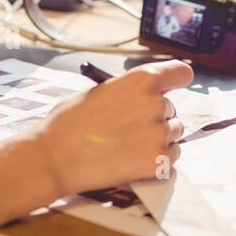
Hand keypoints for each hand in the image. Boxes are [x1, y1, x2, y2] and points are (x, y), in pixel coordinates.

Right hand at [31, 60, 191, 195]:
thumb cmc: (68, 123)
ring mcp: (159, 134)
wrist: (54, 157)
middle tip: (128, 128)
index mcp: (142, 80)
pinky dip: (157, 160)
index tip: (173, 86)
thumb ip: (128, 92)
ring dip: (158, 139)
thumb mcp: (100, 92)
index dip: (177, 81)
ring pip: (174, 134)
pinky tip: (132, 161)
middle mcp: (157, 104)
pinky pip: (171, 158)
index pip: (181, 73)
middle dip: (155, 118)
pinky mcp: (158, 162)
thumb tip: (140, 97)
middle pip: (172, 109)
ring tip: (127, 146)